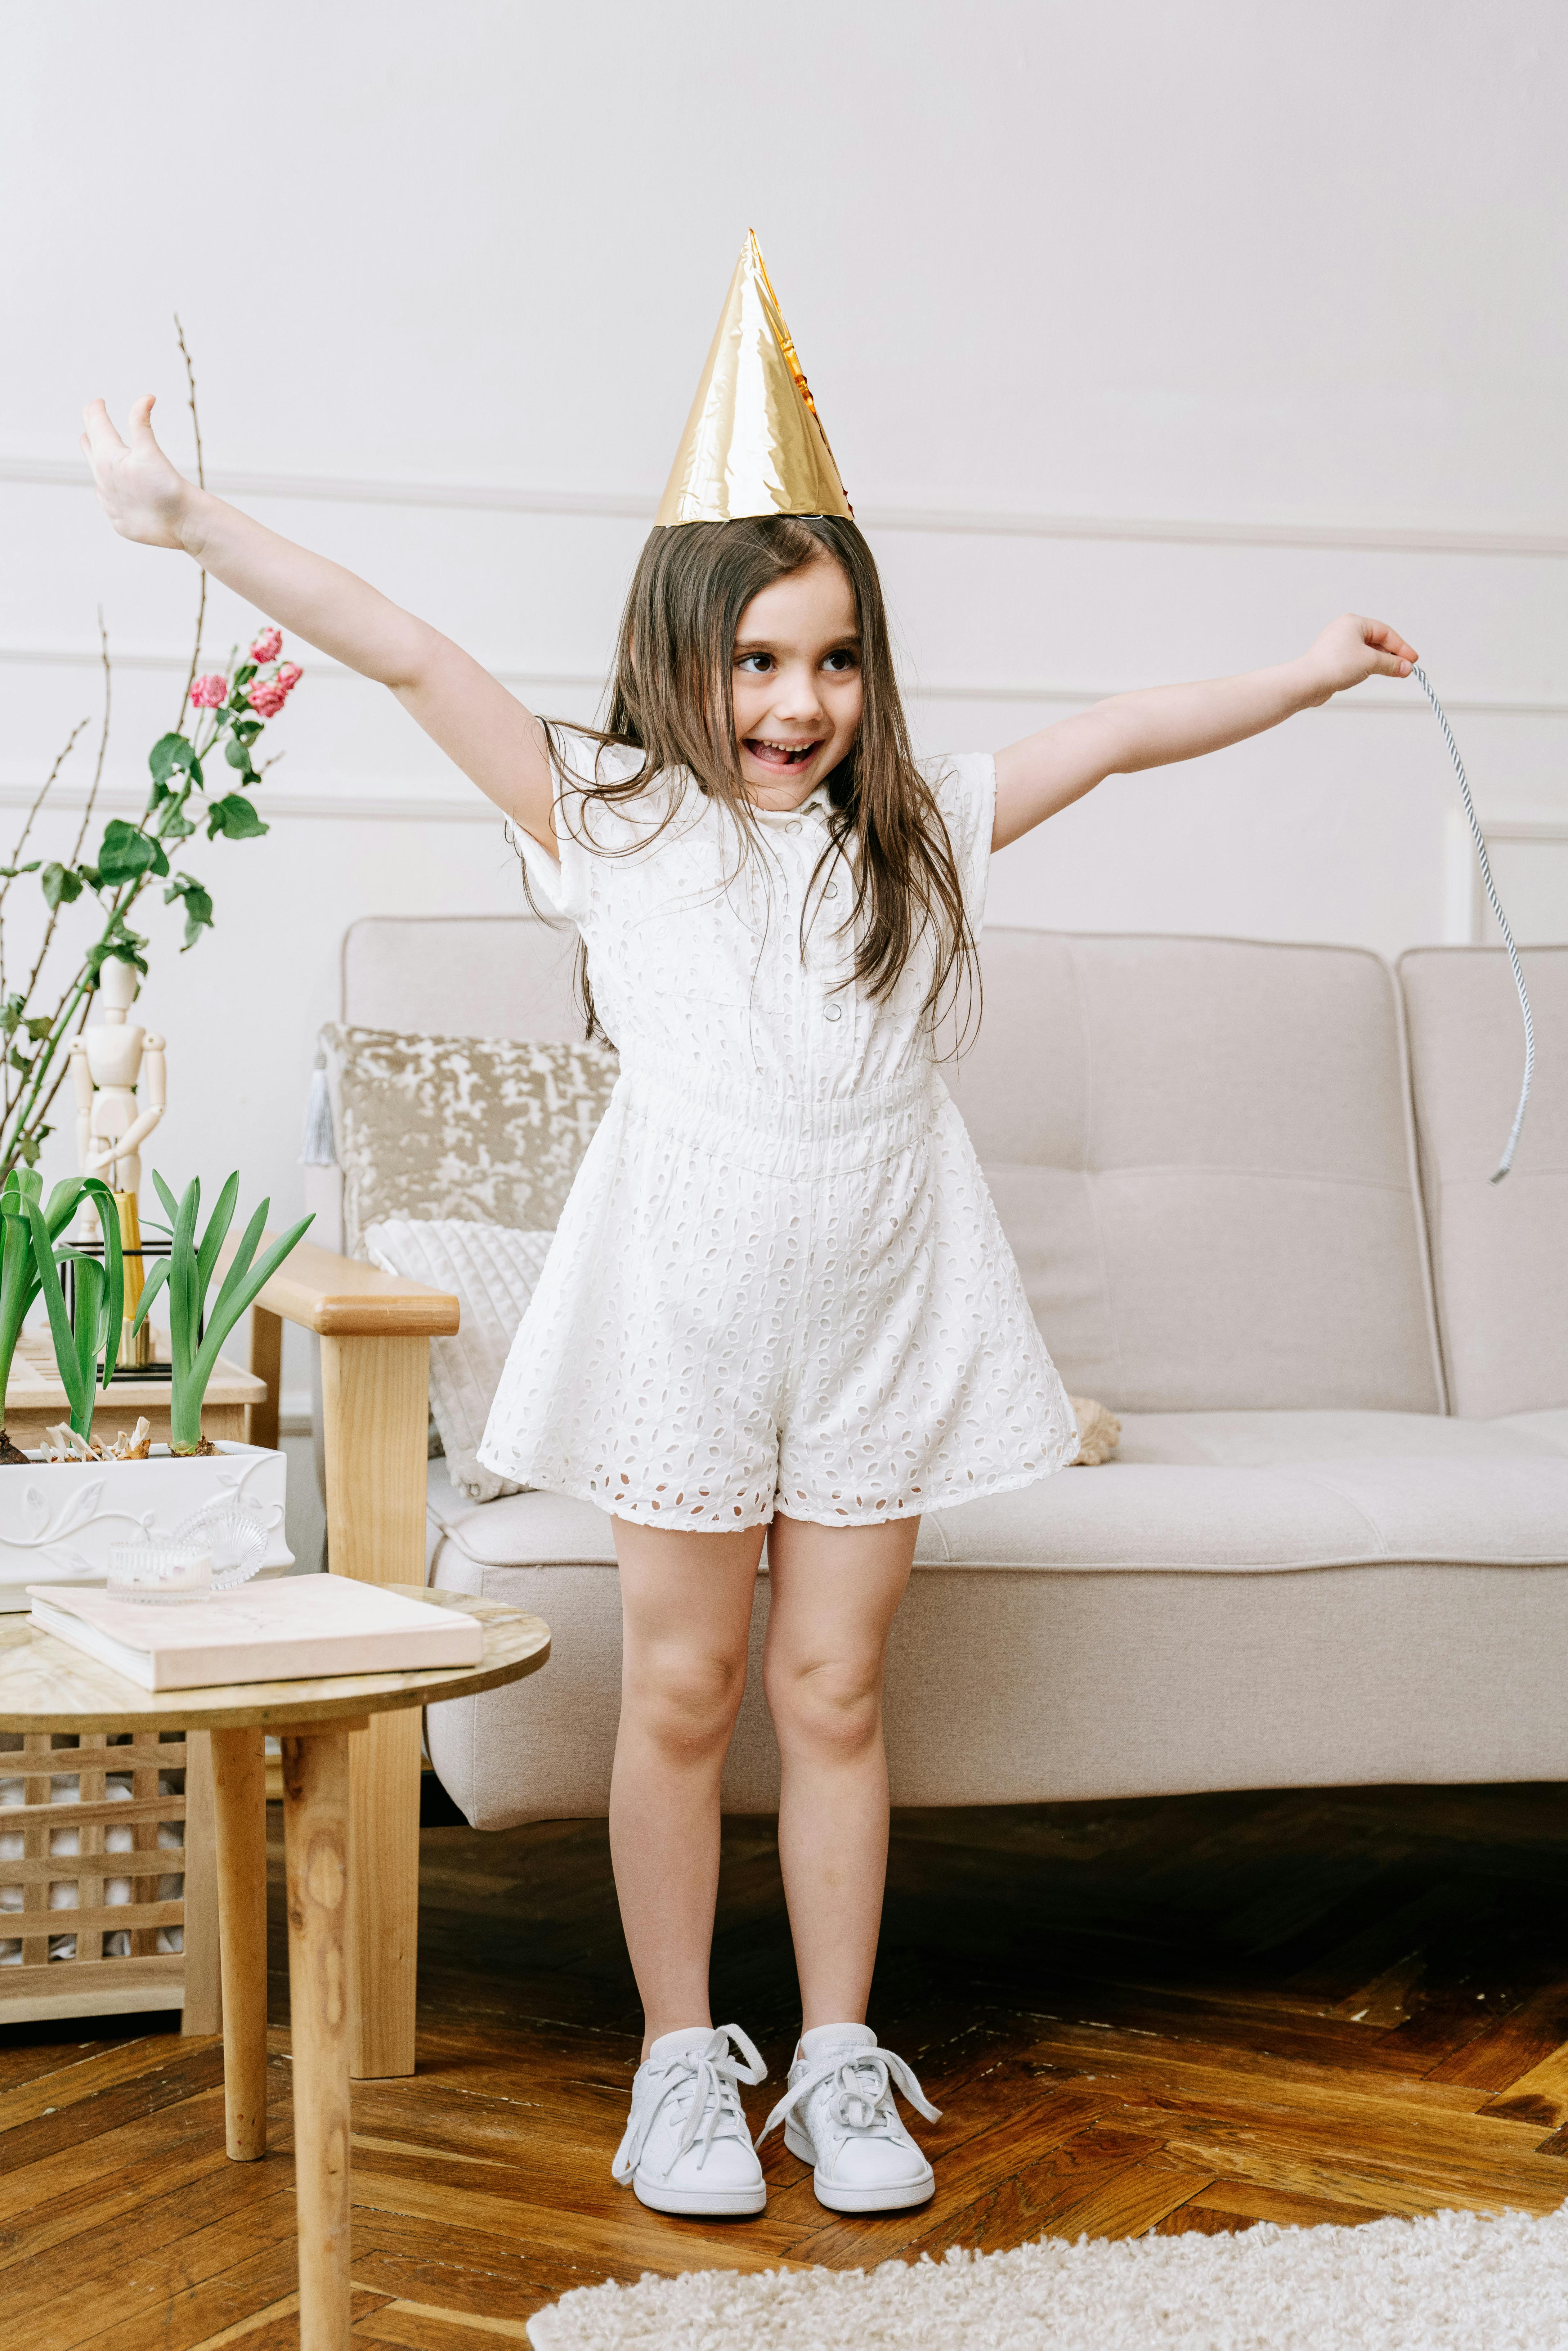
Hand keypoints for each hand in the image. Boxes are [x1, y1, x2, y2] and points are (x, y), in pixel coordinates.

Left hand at [79, 394, 198, 550]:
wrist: (181, 523)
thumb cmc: (168, 487)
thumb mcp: (150, 450)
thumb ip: (141, 422)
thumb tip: (146, 398)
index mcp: (107, 458)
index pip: (95, 424)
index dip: (96, 409)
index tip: (99, 402)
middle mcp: (102, 479)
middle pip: (89, 445)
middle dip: (91, 429)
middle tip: (93, 417)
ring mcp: (108, 502)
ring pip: (95, 473)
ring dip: (96, 457)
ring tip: (96, 447)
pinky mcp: (117, 520)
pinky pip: (107, 499)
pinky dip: (109, 488)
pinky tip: (116, 488)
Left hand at [1299, 612, 1418, 704]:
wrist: (1307, 683)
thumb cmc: (1334, 666)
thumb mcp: (1370, 662)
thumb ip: (1391, 664)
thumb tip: (1406, 668)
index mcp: (1354, 622)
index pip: (1385, 632)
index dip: (1402, 647)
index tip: (1413, 660)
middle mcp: (1345, 630)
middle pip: (1377, 641)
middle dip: (1392, 655)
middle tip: (1406, 668)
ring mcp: (1337, 645)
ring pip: (1367, 652)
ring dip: (1381, 662)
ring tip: (1394, 673)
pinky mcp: (1333, 659)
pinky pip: (1357, 660)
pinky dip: (1368, 666)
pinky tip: (1375, 674)